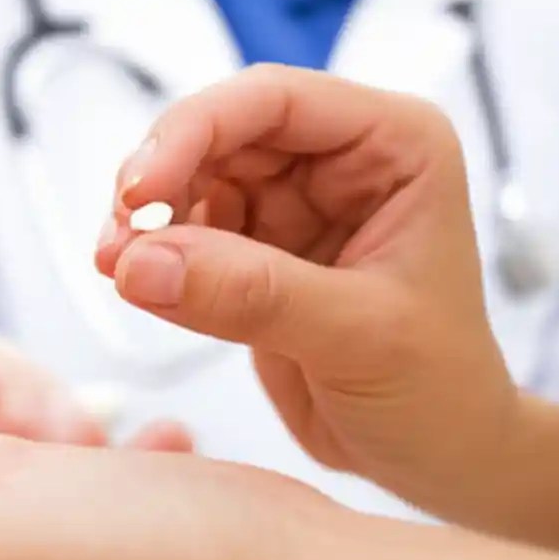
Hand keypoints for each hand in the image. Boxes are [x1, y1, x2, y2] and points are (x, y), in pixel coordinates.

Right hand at [97, 66, 558, 559]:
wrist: (435, 458)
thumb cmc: (440, 392)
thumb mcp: (357, 337)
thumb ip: (251, 294)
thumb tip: (143, 263)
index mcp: (395, 146)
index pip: (276, 101)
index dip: (195, 130)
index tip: (139, 189)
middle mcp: (340, 161)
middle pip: (220, 131)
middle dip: (160, 179)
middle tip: (118, 238)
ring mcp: (292, 206)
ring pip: (192, 178)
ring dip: (146, 218)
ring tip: (118, 265)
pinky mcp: (254, 252)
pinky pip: (183, 231)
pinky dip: (152, 254)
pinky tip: (137, 281)